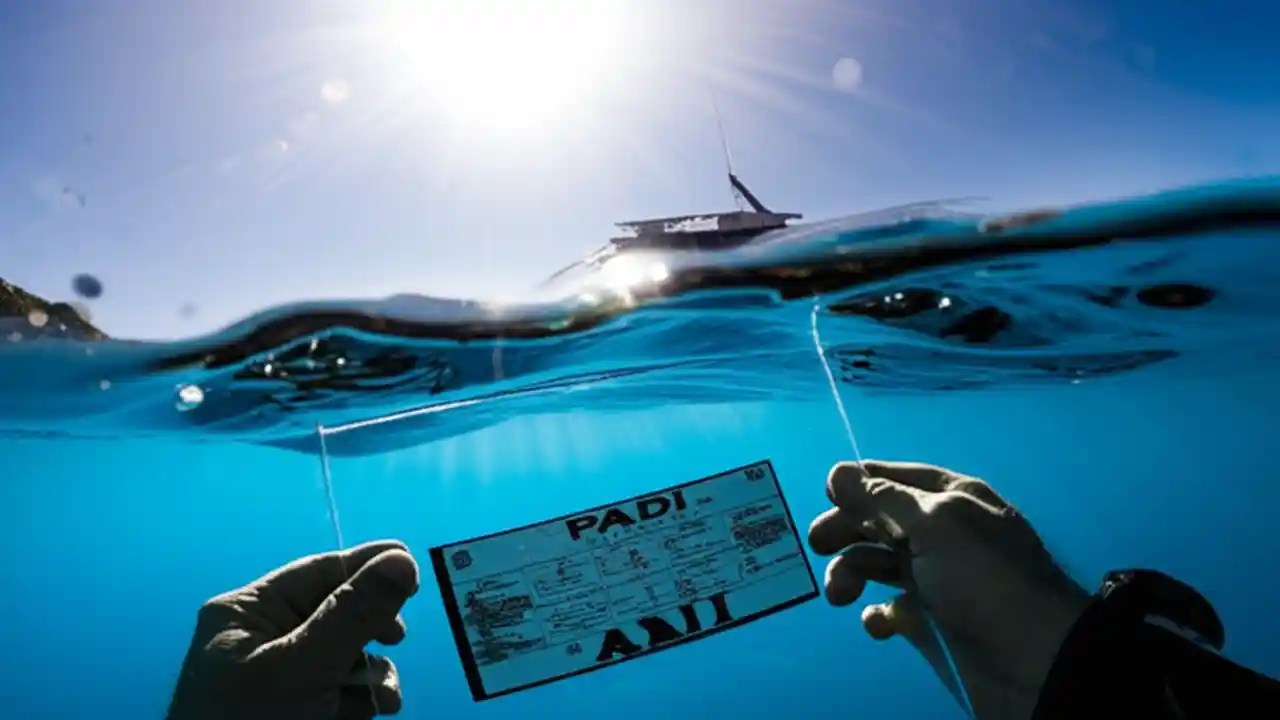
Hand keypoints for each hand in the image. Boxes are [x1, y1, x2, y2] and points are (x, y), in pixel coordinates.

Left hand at [167, 540, 419, 719]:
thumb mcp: (302, 666)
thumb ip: (353, 613)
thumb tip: (403, 561)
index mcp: (249, 612)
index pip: (319, 572)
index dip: (367, 567)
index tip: (414, 569)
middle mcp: (265, 638)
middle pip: (340, 613)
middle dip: (371, 632)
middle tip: (395, 639)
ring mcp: (283, 678)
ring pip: (349, 656)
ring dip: (372, 677)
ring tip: (378, 702)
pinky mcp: (300, 710)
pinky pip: (344, 691)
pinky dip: (360, 702)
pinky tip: (361, 716)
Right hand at [808, 461, 1089, 718]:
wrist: (1032, 661)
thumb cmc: (983, 579)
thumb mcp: (935, 525)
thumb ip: (882, 498)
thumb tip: (837, 472)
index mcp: (951, 499)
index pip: (896, 478)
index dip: (860, 483)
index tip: (826, 496)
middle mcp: (942, 533)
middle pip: (879, 520)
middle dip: (846, 528)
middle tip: (818, 544)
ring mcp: (935, 578)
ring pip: (878, 563)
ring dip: (851, 571)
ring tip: (840, 594)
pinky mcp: (929, 621)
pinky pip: (890, 609)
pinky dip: (877, 614)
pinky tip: (880, 623)